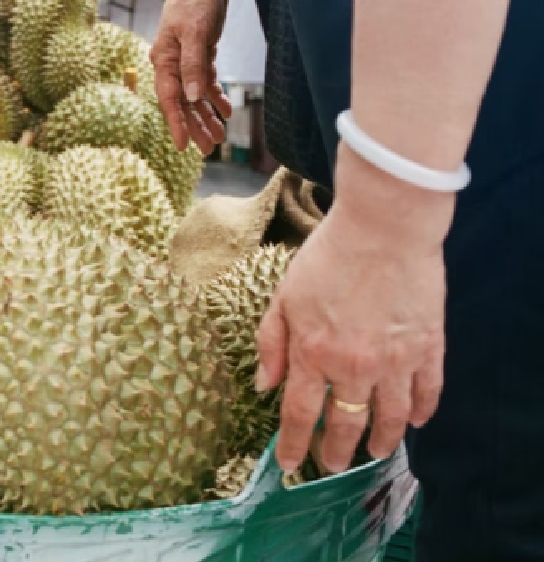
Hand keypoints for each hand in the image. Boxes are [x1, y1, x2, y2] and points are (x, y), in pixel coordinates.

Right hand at [150, 0, 233, 154]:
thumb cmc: (194, 0)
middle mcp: (172, 64)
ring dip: (206, 115)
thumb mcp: (196, 32)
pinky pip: (206, 82)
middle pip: (183, 103)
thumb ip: (194, 65)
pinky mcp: (200, 54)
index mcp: (164, 61)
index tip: (183, 147)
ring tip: (219, 136)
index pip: (169, 99)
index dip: (177, 124)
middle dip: (195, 125)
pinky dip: (215, 96)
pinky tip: (225, 110)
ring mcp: (186, 60)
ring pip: (195, 96)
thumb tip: (192, 97)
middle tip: (207, 149)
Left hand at [255, 146, 453, 473]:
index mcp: (313, 354)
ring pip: (389, 418)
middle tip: (332, 465)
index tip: (288, 464)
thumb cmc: (328, 256)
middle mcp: (354, 366)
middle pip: (346, 425)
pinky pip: (427, 391)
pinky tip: (415, 422)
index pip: (300, 415)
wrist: (384, 226)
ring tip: (374, 454)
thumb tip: (264, 385)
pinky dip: (422, 411)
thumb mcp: (283, 296)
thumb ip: (272, 343)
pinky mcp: (428, 347)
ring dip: (381, 441)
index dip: (293, 444)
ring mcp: (395, 360)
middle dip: (336, 452)